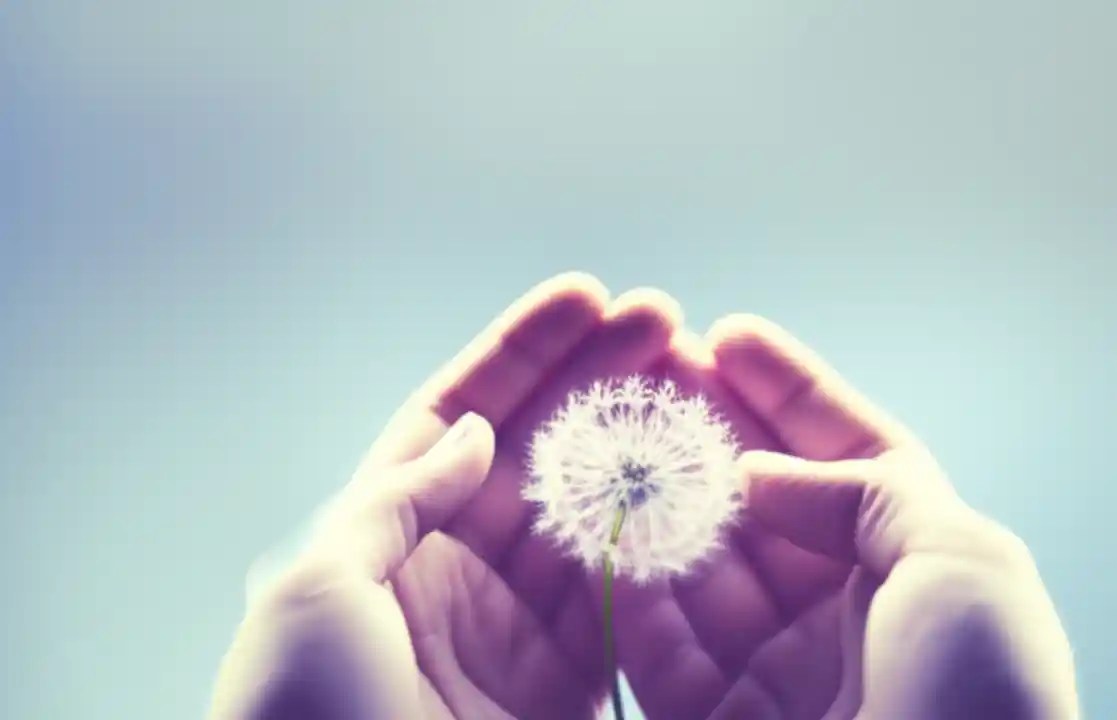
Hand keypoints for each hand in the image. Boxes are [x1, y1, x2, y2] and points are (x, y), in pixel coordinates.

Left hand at [209, 273, 684, 718]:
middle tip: (665, 322)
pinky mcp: (569, 683)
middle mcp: (457, 570)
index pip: (462, 417)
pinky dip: (666, 545)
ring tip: (699, 387)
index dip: (523, 352)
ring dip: (644, 451)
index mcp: (387, 536)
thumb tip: (476, 430)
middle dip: (599, 381)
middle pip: (540, 451)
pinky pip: (628, 600)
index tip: (587, 296)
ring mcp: (518, 625)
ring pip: (594, 514)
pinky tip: (703, 492)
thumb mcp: (320, 586)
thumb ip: (398, 497)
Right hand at [612, 317, 1078, 718]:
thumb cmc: (982, 706)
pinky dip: (628, 592)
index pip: (848, 455)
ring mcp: (781, 672)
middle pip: (762, 501)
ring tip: (605, 438)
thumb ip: (870, 492)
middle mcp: (847, 614)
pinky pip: (661, 647)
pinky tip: (597, 534)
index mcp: (918, 566)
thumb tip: (756, 471)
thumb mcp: (963, 562)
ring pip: (703, 566)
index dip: (788, 391)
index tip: (725, 335)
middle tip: (645, 371)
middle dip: (706, 434)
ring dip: (655, 502)